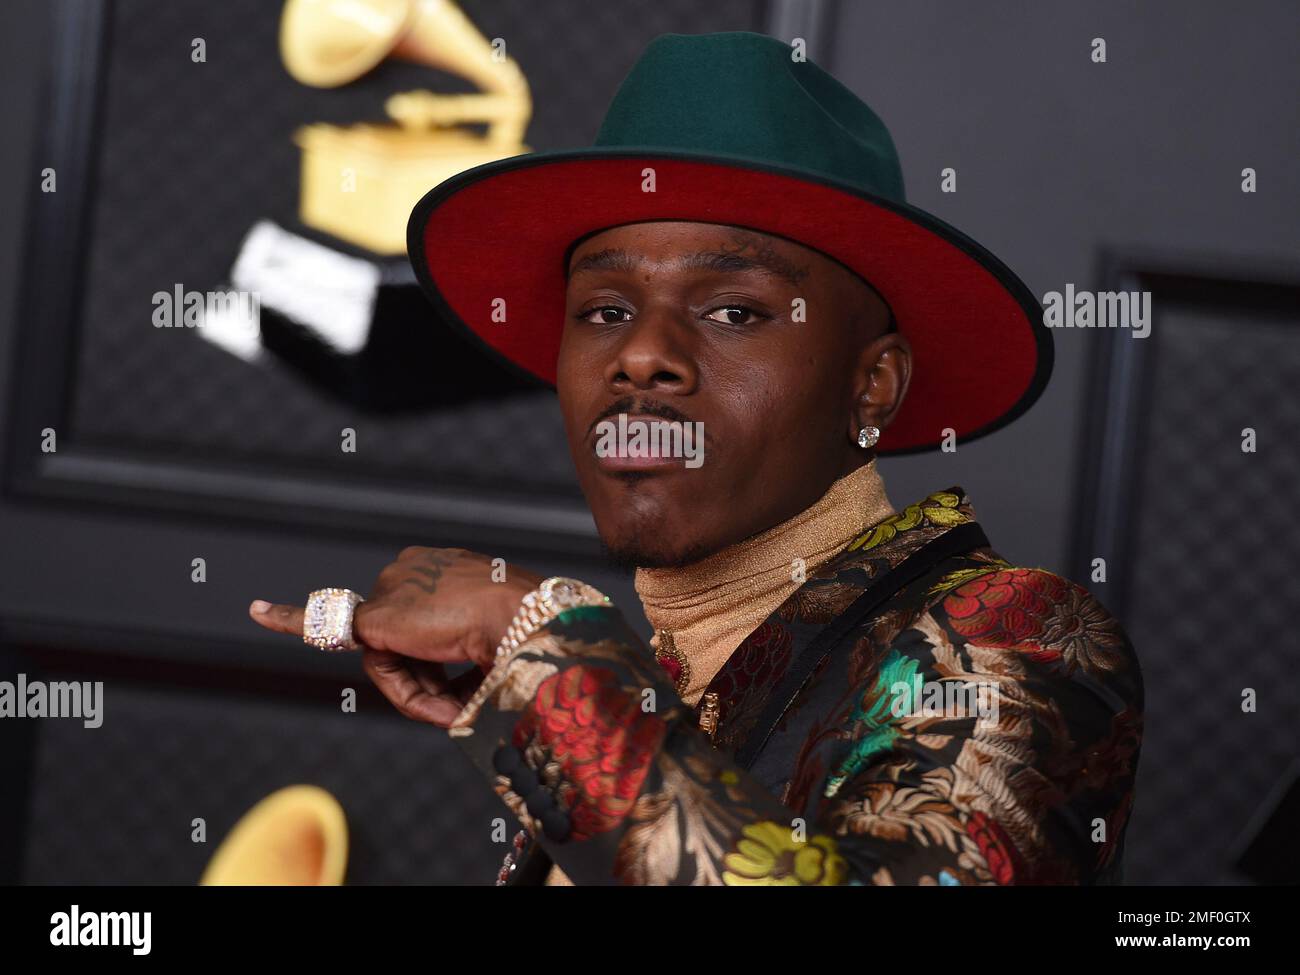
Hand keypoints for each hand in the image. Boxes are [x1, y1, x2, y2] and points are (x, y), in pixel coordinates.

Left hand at [249, 547, 543, 726]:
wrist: (526, 621)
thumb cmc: (526, 634)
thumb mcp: (498, 641)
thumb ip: (474, 658)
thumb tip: (454, 699)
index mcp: (451, 570)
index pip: (426, 617)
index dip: (438, 654)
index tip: (454, 651)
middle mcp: (417, 570)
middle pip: (407, 641)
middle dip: (431, 678)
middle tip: (465, 704)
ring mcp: (396, 589)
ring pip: (392, 660)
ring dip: (421, 692)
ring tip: (455, 706)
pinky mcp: (379, 618)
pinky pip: (324, 626)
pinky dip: (286, 618)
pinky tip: (256, 610)